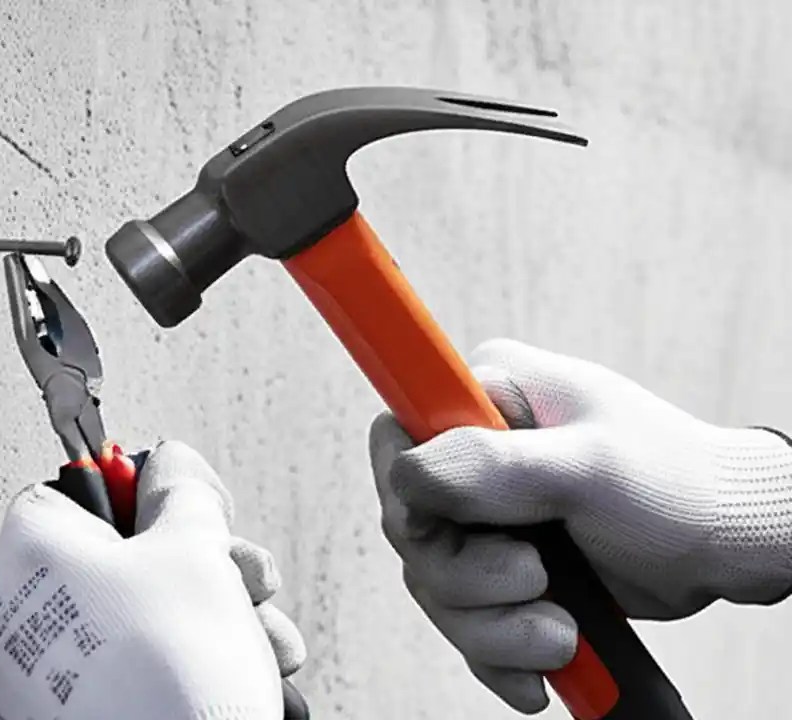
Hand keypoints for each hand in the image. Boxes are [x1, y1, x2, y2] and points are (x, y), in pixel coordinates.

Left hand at [0, 441, 305, 719]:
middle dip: (210, 570)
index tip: (195, 512)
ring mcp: (31, 684)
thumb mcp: (194, 551)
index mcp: (29, 551)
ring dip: (218, 624)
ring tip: (266, 649)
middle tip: (250, 586)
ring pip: (139, 626)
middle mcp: (13, 618)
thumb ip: (183, 493)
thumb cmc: (167, 674)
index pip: (82, 491)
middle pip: (124, 563)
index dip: (149, 493)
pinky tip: (244, 684)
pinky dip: (182, 676)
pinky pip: (125, 681)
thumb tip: (172, 467)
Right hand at [369, 338, 791, 713]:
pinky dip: (500, 654)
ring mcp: (486, 515)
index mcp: (489, 397)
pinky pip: (468, 620)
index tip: (441, 533)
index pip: (398, 437)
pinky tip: (543, 668)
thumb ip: (491, 466)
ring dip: (492, 627)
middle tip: (534, 582)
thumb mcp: (586, 467)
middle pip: (412, 528)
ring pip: (436, 585)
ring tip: (559, 634)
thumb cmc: (676, 486)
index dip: (407, 497)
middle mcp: (474, 454)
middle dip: (467, 579)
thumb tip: (406, 476)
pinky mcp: (500, 568)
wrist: (728, 545)